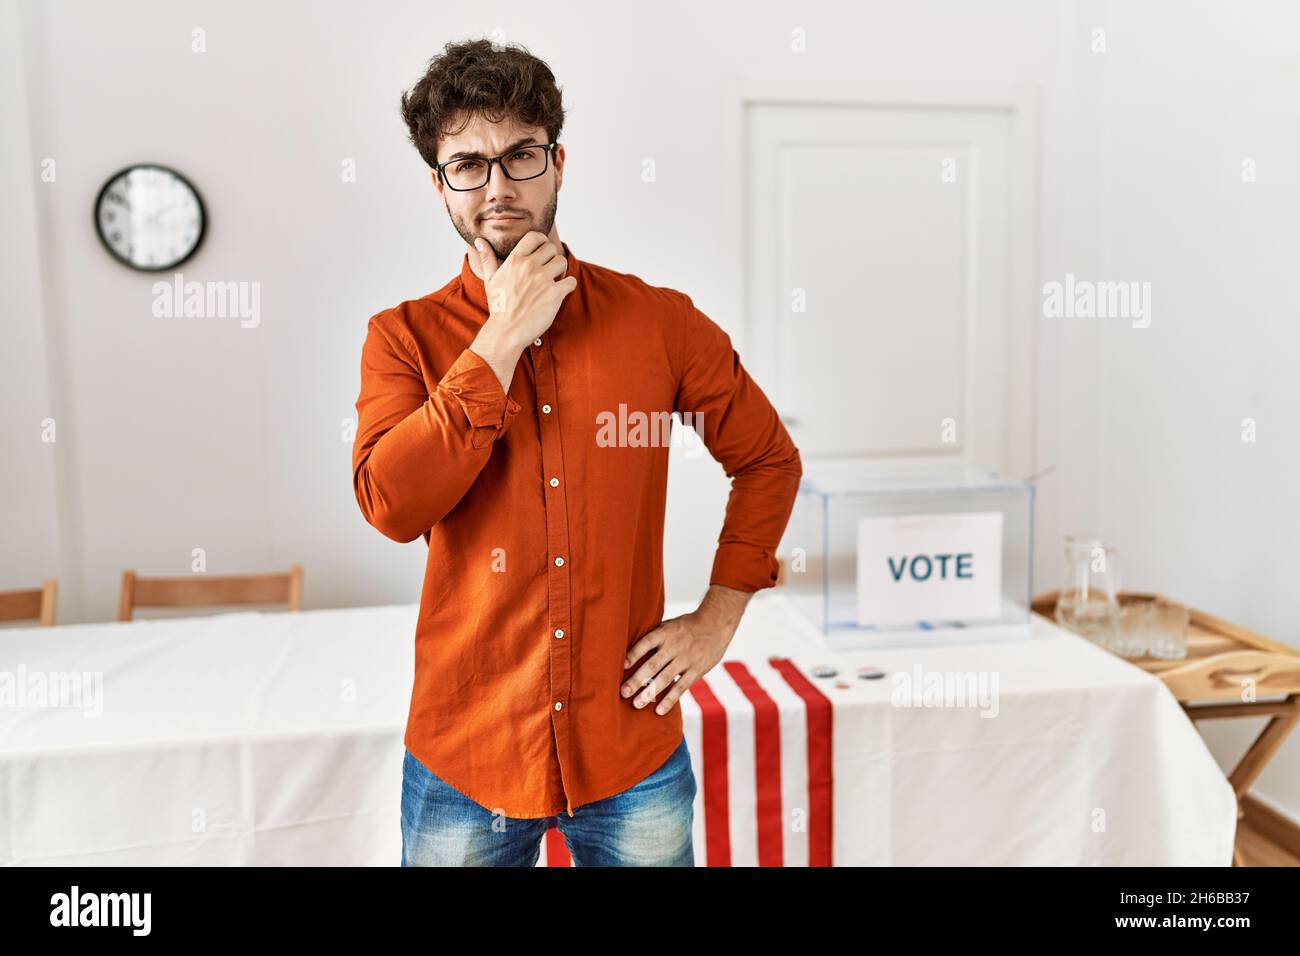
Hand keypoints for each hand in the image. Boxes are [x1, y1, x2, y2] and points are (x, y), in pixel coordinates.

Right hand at [471, 230, 575, 351]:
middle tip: (548, 269)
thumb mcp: (490, 279)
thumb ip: (487, 258)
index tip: (541, 252)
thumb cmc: (498, 306)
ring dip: (560, 270)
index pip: (535, 236)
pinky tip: (560, 292)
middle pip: (551, 248)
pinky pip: (570, 281)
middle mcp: (529, 266)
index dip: (541, 242)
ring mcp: (543, 279)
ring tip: (554, 280)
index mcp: (515, 260)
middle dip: (551, 257)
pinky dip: (568, 286)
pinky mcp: (554, 294)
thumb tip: (479, 240)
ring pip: (562, 261)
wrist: (506, 331)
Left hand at [620, 586, 751, 714]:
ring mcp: (686, 659)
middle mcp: (674, 646)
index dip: (634, 654)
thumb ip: (654, 638)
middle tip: (623, 692)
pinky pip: (681, 687)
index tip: (622, 665)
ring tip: (637, 704)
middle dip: (637, 680)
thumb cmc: (687, 626)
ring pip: (665, 679)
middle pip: (652, 664)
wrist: (716, 624)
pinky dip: (670, 700)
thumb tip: (630, 652)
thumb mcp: (669, 625)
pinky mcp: (696, 670)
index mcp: (665, 633)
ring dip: (650, 692)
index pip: (646, 643)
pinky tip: (659, 710)